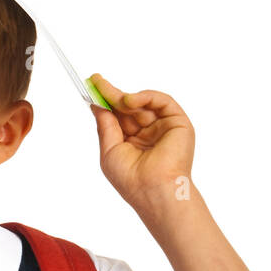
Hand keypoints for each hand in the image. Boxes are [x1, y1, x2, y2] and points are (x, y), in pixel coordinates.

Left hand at [87, 74, 194, 209]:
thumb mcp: (109, 150)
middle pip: (129, 107)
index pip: (119, 116)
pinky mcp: (178, 122)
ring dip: (127, 98)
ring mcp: (163, 127)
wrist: (153, 190)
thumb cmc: (130, 179)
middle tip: (97, 81)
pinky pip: (162, 101)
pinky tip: (130, 100)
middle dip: (113, 94)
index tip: (92, 84)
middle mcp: (148, 133)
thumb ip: (105, 125)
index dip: (106, 101)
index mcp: (132, 142)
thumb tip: (96, 105)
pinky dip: (146, 97)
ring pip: (144, 103)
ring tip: (117, 99)